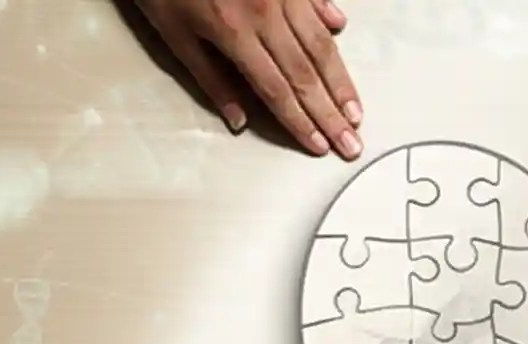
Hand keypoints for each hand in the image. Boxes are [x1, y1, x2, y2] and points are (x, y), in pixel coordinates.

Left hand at [136, 0, 363, 159]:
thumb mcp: (171, 30)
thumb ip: (208, 75)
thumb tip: (238, 119)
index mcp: (233, 32)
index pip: (275, 89)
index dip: (299, 122)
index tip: (319, 146)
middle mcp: (264, 14)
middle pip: (305, 74)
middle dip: (330, 114)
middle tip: (351, 143)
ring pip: (319, 43)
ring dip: (340, 81)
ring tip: (355, 110)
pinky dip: (328, 17)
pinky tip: (341, 30)